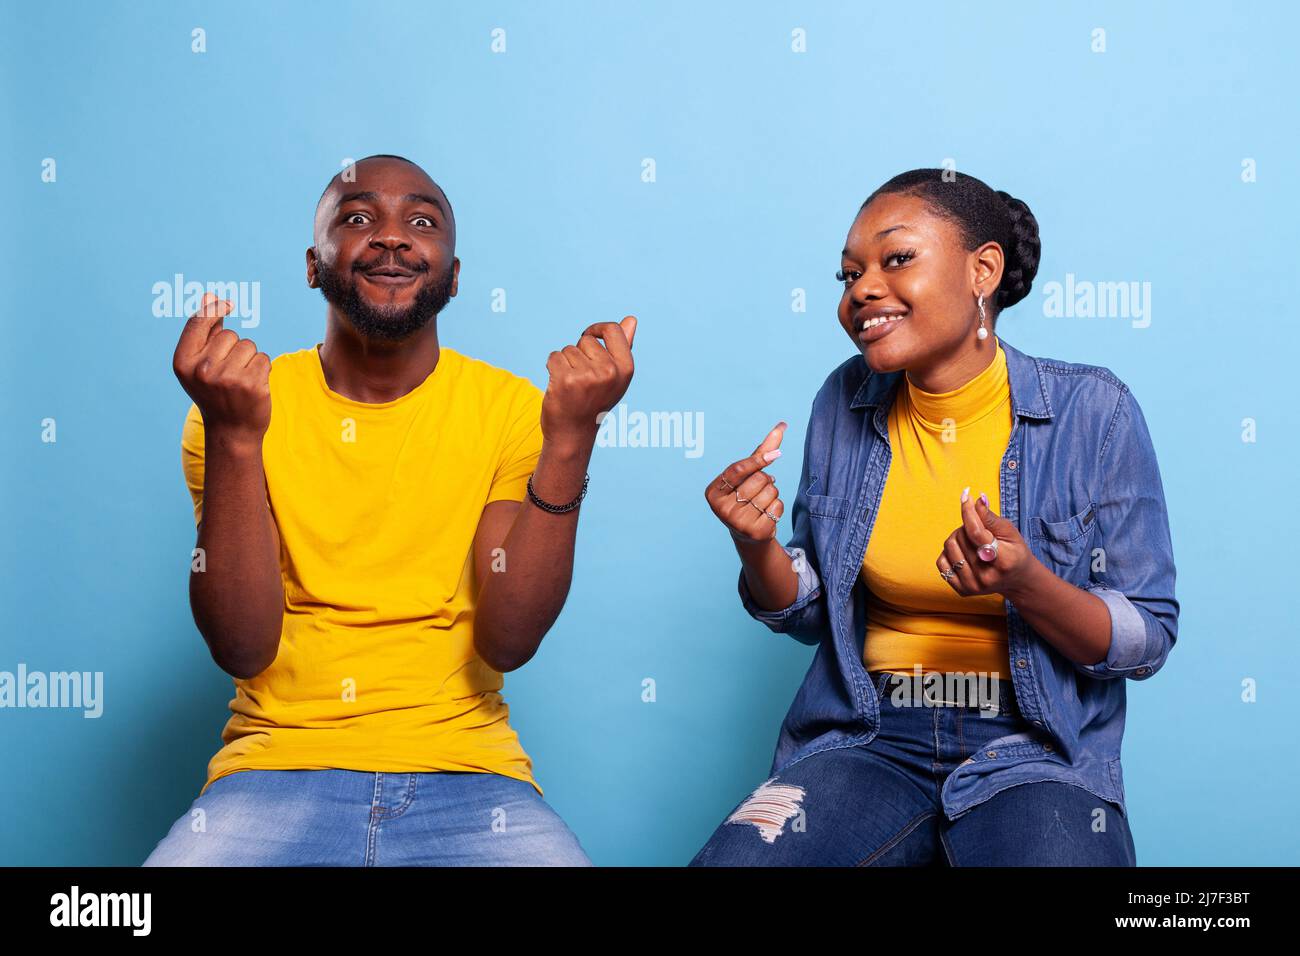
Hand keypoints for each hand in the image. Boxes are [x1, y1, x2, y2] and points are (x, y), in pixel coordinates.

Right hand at [171, 291, 271, 449]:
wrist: (231, 430)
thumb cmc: (214, 392)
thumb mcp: (199, 364)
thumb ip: (204, 331)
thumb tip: (210, 296)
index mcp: (183, 362)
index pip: (198, 321)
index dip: (214, 308)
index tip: (227, 304)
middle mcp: (202, 370)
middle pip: (230, 334)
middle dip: (234, 347)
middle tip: (229, 371)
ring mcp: (227, 378)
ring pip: (249, 345)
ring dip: (249, 358)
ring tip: (240, 379)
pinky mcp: (252, 385)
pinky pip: (263, 358)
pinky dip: (262, 368)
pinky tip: (253, 385)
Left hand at [542, 315, 636, 447]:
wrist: (573, 433)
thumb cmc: (594, 402)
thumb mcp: (615, 376)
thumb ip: (623, 347)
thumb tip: (631, 319)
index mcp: (626, 369)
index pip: (612, 330)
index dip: (597, 330)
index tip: (588, 338)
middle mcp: (609, 372)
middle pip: (586, 340)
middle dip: (579, 353)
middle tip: (582, 379)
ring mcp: (587, 376)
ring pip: (568, 349)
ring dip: (565, 363)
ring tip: (572, 385)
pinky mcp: (566, 380)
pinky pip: (554, 356)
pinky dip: (552, 367)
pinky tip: (559, 385)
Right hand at [705, 423, 786, 542]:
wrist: (748, 533)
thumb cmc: (746, 496)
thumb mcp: (747, 475)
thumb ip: (761, 451)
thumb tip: (781, 426)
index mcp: (713, 492)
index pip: (738, 469)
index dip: (757, 460)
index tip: (776, 454)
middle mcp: (721, 509)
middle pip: (758, 479)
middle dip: (765, 480)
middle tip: (758, 490)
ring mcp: (738, 522)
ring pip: (770, 492)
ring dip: (773, 493)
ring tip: (762, 502)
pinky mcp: (755, 532)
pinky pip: (777, 506)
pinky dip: (778, 506)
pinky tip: (767, 514)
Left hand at [937, 488, 1039, 597]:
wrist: (1016, 580)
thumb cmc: (1014, 551)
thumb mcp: (1009, 532)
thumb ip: (990, 517)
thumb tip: (977, 499)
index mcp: (1004, 561)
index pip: (976, 532)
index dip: (968, 511)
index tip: (965, 494)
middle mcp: (987, 576)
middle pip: (961, 537)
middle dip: (967, 526)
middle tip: (979, 531)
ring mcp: (973, 586)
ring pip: (949, 547)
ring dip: (957, 537)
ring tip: (972, 541)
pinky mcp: (962, 590)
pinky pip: (941, 562)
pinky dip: (949, 552)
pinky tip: (963, 553)